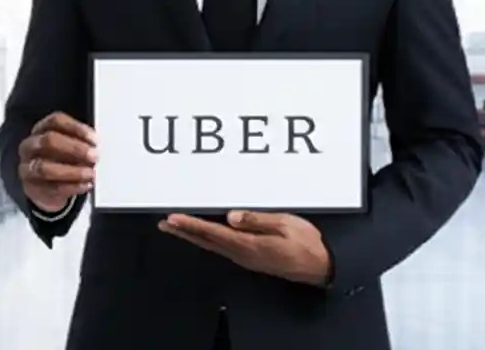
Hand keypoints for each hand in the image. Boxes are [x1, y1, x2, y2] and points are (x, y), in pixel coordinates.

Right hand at [18, 112, 96, 213]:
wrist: (48, 186)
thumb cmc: (64, 159)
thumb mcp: (72, 146)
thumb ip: (83, 143)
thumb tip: (99, 147)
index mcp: (42, 129)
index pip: (55, 121)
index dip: (76, 128)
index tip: (94, 139)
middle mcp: (30, 146)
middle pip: (48, 141)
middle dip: (74, 148)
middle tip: (94, 156)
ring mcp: (27, 167)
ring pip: (44, 167)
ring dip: (71, 171)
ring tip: (90, 174)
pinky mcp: (31, 188)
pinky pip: (50, 188)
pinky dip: (71, 187)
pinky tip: (85, 185)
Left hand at [159, 211, 332, 286]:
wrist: (318, 266)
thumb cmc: (306, 244)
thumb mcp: (286, 224)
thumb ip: (257, 220)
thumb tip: (231, 217)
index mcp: (250, 245)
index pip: (214, 233)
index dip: (192, 225)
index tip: (174, 218)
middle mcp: (243, 254)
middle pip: (207, 242)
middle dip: (185, 232)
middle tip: (165, 223)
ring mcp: (246, 258)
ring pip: (213, 245)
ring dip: (193, 236)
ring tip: (177, 228)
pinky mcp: (250, 258)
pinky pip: (223, 247)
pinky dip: (208, 239)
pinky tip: (204, 235)